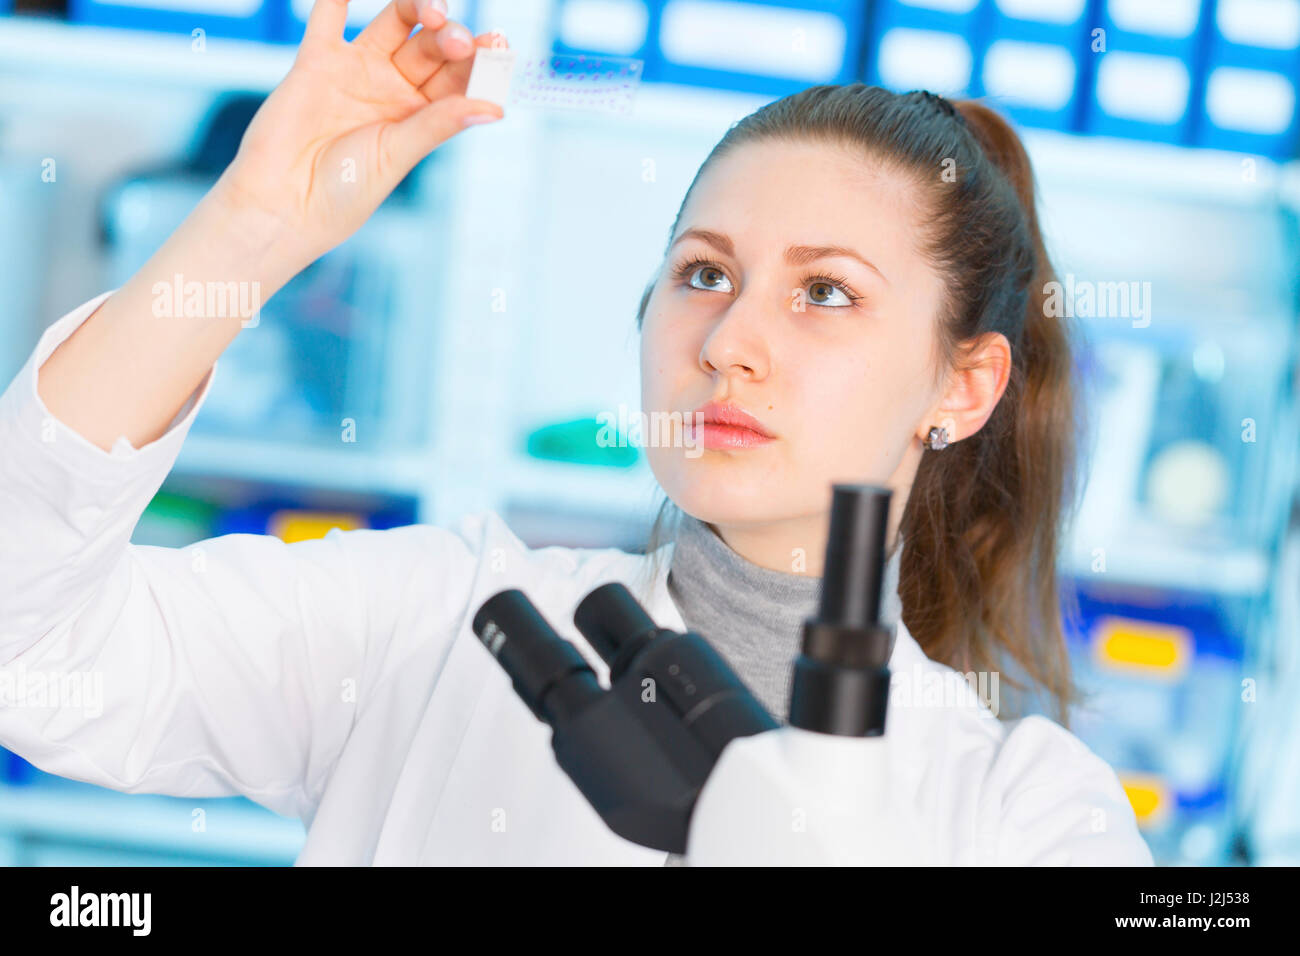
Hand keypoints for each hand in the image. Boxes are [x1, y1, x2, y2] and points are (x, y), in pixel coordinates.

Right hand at [213, 0, 506, 270]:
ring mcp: (358, 72)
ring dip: (416, 6)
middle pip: (432, 47)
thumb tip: (496, 108)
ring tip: (431, 9)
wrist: (281, 203)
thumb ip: (438, 123)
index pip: (459, 80)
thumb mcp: (397, 155)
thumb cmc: (343, 193)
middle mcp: (394, 90)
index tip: (498, 45)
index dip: (480, 62)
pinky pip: (329, 17)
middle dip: (450, 37)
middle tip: (458, 40)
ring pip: (394, 23)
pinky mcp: (317, 61)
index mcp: (421, 118)